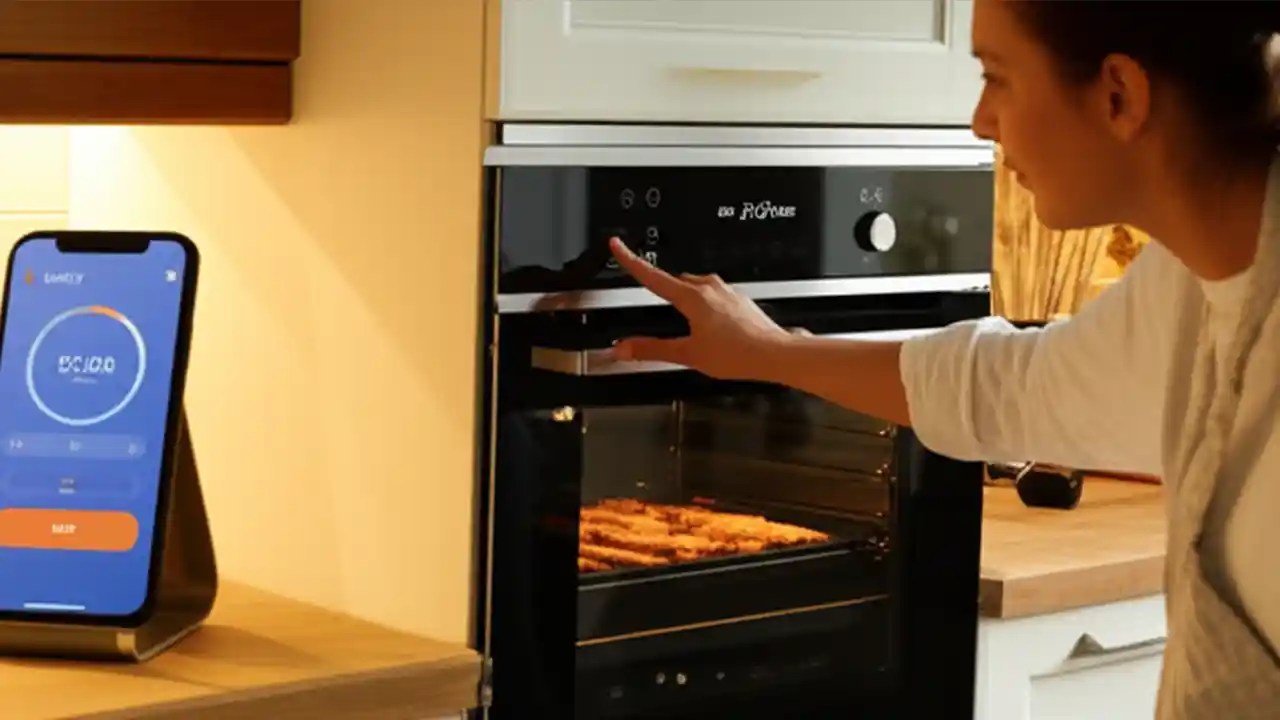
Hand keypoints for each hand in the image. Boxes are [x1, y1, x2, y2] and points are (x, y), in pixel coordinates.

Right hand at [606, 237, 790, 379]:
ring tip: (687, 327)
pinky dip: (706, 307)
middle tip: (654, 307)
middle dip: (663, 291)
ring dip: (686, 299)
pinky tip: (711, 328)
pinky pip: (714, 295)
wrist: (774, 354)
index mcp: (692, 297)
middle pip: (675, 280)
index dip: (631, 260)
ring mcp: (726, 291)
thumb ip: (652, 350)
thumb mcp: (688, 354)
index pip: (652, 275)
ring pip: (696, 287)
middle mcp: (709, 287)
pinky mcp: (739, 299)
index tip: (617, 246)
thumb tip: (624, 348)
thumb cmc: (737, 353)